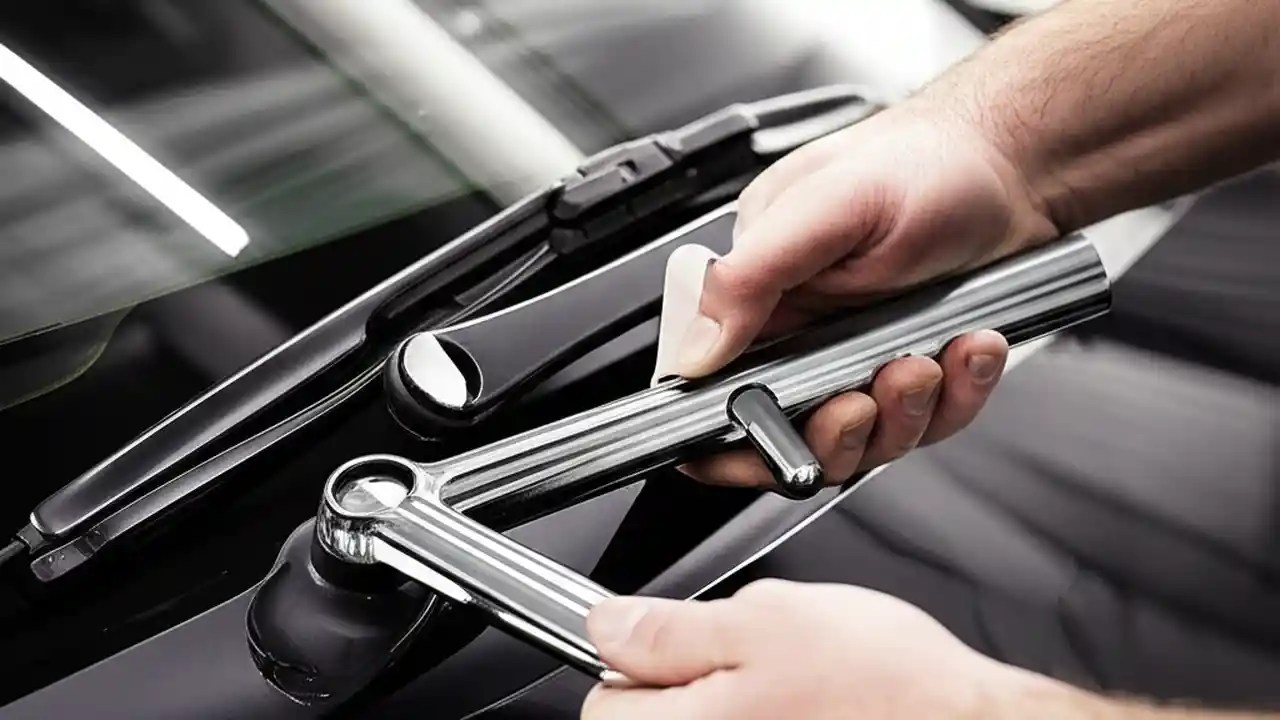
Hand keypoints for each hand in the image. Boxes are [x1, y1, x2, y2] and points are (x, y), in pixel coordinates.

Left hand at [581, 580, 1061, 719]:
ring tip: (791, 690)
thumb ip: (672, 627)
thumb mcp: (770, 618)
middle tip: (751, 662)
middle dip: (685, 685)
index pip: (603, 702)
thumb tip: (606, 624)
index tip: (680, 645)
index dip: (638, 658)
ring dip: (732, 705)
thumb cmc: (888, 685)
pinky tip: (810, 714)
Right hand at [658, 107, 1057, 486]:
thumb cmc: (921, 162)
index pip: (715, 391)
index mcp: (758, 292)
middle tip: (864, 398)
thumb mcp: (824, 207)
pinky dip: (958, 397)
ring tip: (929, 359)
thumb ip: (749, 278)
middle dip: (836, 435)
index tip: (776, 440)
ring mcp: (861, 355)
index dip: (736, 436)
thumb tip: (695, 352)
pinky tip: (968, 350)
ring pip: (869, 440)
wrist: (1012, 161)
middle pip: (793, 436)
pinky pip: (931, 420)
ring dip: (905, 413)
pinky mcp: (916, 368)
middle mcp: (803, 330)